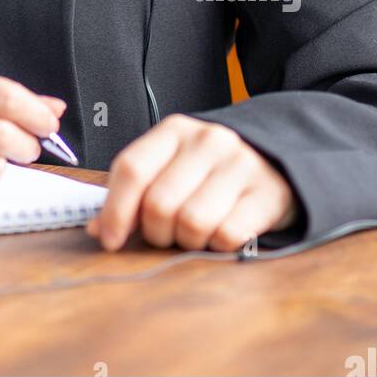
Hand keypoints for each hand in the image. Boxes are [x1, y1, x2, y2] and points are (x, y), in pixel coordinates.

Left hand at [86, 114, 298, 251]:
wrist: (278, 160)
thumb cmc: (211, 170)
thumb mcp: (172, 168)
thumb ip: (134, 193)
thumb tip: (99, 229)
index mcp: (175, 131)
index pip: (132, 168)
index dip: (115, 210)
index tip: (110, 239)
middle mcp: (208, 141)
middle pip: (159, 204)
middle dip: (156, 233)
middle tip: (167, 234)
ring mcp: (241, 164)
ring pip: (192, 222)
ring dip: (188, 240)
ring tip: (195, 232)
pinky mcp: (268, 192)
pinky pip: (228, 235)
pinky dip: (218, 245)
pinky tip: (222, 233)